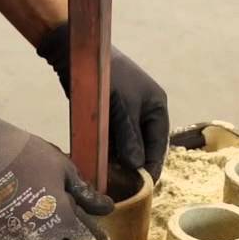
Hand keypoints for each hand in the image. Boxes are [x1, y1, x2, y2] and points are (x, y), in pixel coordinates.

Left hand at [37, 23, 168, 181]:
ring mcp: (127, 112)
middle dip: (135, 165)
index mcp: (157, 106)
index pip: (159, 144)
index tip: (144, 187)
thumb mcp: (121, 108)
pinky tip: (101, 163)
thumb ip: (129, 137)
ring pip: (127, 144)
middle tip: (125, 187)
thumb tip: (136, 166)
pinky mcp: (110, 114)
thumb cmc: (106, 77)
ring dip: (120, 159)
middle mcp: (145, 111)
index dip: (152, 166)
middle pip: (144, 146)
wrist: (79, 53)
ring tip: (111, 179)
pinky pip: (113, 138)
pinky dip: (108, 150)